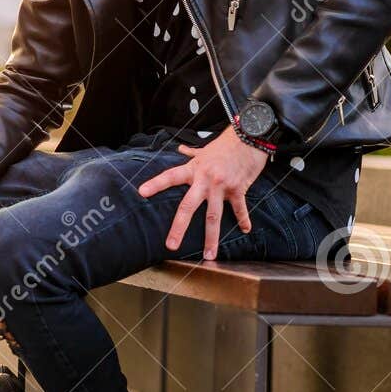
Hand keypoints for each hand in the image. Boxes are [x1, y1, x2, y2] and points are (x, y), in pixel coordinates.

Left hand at [137, 128, 270, 259]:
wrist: (248, 137)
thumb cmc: (226, 144)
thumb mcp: (205, 149)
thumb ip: (191, 153)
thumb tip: (181, 149)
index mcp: (194, 170)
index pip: (170, 177)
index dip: (156, 184)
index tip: (142, 192)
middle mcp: (205, 179)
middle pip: (188, 206)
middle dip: (179, 227)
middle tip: (171, 245)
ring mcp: (221, 186)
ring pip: (214, 216)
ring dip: (211, 238)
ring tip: (208, 255)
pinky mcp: (238, 189)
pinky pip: (239, 208)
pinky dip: (243, 220)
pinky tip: (245, 230)